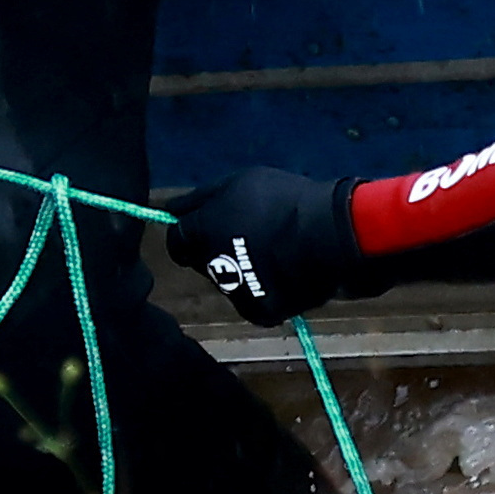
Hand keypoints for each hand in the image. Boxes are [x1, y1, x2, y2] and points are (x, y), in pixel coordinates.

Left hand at [167, 165, 356, 324]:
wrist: (326, 233)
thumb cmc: (281, 199)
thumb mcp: (238, 181)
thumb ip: (200, 198)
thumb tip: (169, 210)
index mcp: (199, 234)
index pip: (176, 241)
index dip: (192, 233)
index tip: (213, 224)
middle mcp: (209, 268)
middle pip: (202, 261)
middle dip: (216, 250)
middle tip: (249, 233)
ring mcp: (234, 293)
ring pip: (229, 282)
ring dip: (241, 269)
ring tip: (275, 250)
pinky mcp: (259, 311)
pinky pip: (255, 300)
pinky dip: (265, 287)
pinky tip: (286, 270)